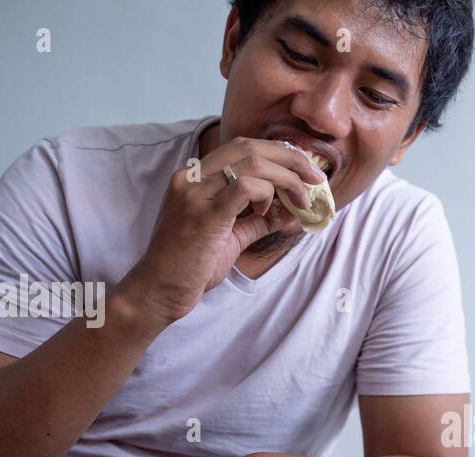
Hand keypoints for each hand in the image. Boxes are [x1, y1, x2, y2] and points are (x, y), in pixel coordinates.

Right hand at [121, 137, 326, 324]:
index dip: (278, 153)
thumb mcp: (230, 237)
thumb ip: (257, 221)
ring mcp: (194, 193)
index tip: (304, 170)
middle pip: (250, 147)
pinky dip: (268, 194)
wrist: (159, 291)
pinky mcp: (204, 214)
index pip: (242, 146)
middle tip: (316, 177)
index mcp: (194, 177)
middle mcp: (191, 177)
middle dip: (290, 159)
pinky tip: (268, 212)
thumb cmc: (191, 266)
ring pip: (251, 162)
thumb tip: (291, 213)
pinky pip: (245, 187)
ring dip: (286, 178)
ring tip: (302, 199)